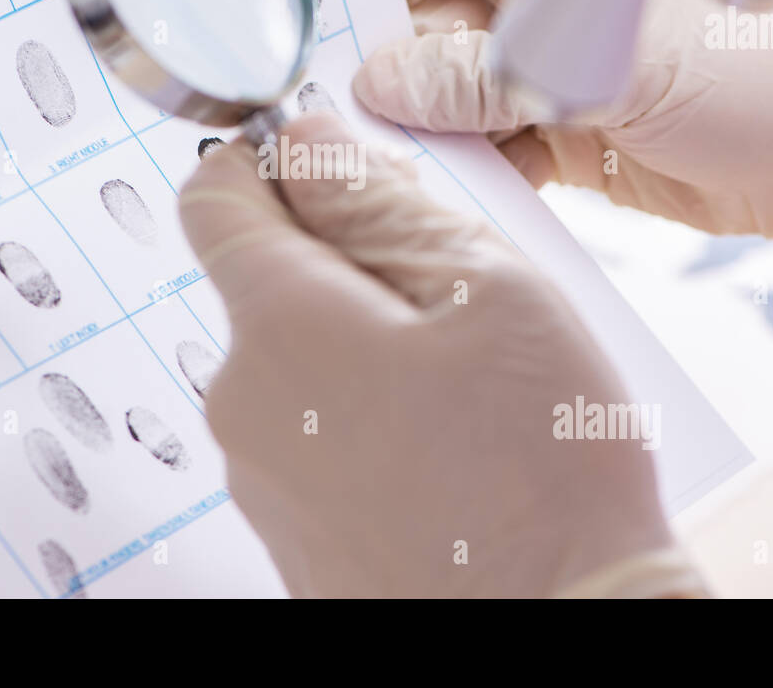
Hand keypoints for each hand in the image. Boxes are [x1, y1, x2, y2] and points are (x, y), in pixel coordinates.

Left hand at [178, 112, 701, 596]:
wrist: (558, 632)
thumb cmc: (542, 473)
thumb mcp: (485, 290)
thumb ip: (377, 201)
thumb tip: (308, 140)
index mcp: (279, 326)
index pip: (215, 195)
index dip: (273, 162)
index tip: (337, 171)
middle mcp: (242, 404)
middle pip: (264, 282)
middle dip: (345, 262)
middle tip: (451, 296)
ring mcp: (259, 477)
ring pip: (295, 360)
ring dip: (362, 343)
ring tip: (461, 387)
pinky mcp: (288, 531)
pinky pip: (310, 432)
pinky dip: (362, 414)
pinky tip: (443, 445)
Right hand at [352, 0, 772, 258]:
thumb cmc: (739, 71)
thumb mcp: (603, 65)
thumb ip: (484, 73)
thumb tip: (378, 83)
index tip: (303, 42)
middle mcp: (519, 5)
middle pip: (411, 35)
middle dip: (373, 81)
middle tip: (327, 129)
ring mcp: (527, 74)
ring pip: (435, 102)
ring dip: (410, 139)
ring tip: (369, 174)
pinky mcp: (543, 138)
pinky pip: (476, 155)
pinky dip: (456, 179)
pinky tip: (433, 203)